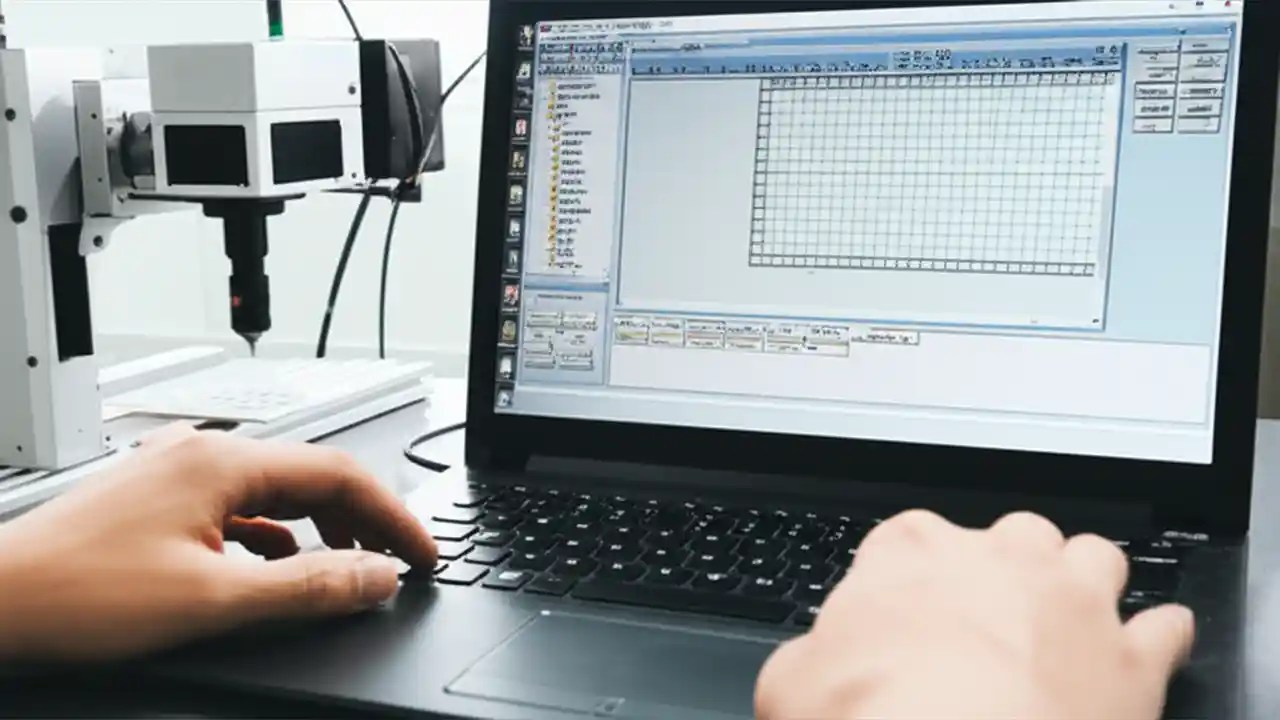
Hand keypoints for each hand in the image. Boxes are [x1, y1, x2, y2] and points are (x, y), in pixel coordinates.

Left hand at [0, 426, 436, 661]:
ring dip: (320, 530)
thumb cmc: (77, 596)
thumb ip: (310, 586)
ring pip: (275, 494)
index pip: (342, 475)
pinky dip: (274, 538)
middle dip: (364, 522)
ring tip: (346, 570)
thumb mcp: (214, 599)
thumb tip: (377, 576)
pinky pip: (238, 510)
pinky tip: (274, 569)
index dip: (395, 518)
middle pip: (312, 479)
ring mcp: (175, 474)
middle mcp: (202, 455)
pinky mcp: (156, 501)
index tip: (423, 554)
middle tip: (398, 565)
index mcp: (223, 463)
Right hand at [756, 510, 1193, 719]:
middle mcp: (998, 558)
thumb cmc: (872, 714)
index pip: (908, 538)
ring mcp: (1071, 600)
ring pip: (1092, 557)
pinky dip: (1156, 637)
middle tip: (988, 615)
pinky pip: (1162, 627)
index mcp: (910, 552)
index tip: (903, 609)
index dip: (907, 577)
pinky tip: (1142, 649)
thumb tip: (801, 671)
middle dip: (1005, 568)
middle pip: (1011, 536)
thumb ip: (804, 660)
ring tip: (1067, 616)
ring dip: (1082, 582)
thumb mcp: (789, 685)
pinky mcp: (1130, 658)